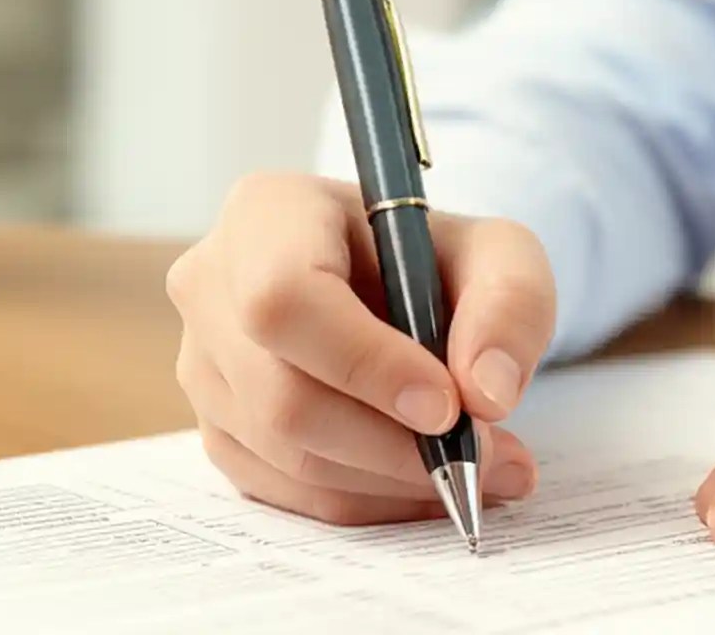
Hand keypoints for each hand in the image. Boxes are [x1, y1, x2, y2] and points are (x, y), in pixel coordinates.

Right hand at [166, 173, 554, 524]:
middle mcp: (213, 285)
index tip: (446, 405)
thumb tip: (486, 395)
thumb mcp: (500, 254)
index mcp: (268, 213)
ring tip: (477, 469)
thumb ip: (511, 306)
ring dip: (390, 479)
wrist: (402, 289)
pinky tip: (423, 482)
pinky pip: (282, 490)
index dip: (364, 363)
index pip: (285, 297)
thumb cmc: (437, 261)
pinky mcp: (219, 428)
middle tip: (481, 456)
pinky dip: (365, 500)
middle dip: (391, 444)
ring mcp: (203, 364)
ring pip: (284, 453)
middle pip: (280, 393)